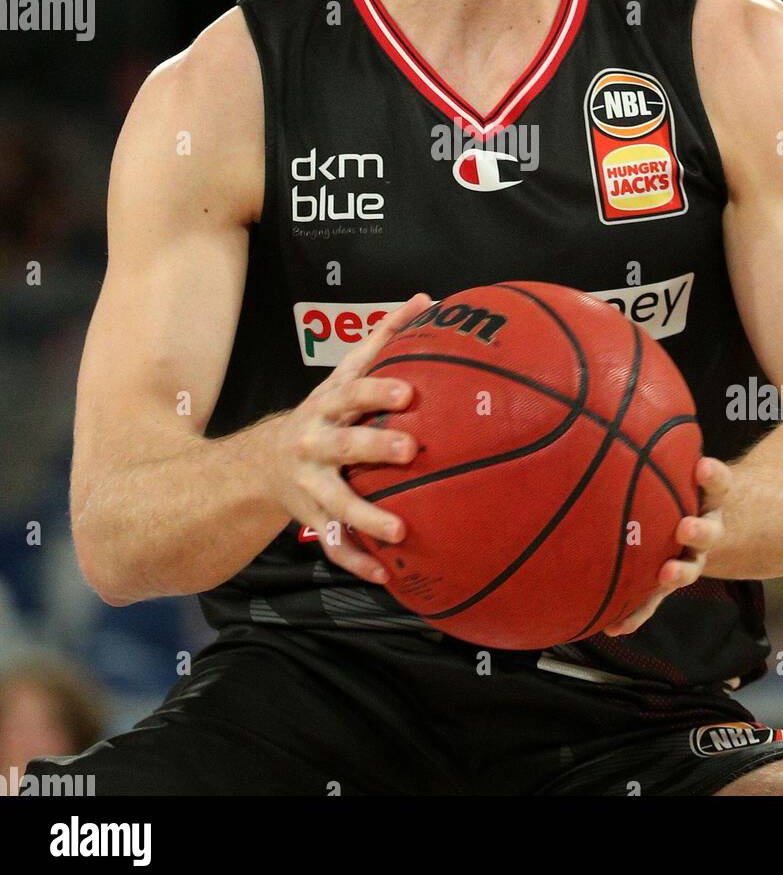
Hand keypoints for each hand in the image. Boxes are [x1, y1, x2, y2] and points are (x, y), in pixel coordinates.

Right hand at [266, 291, 433, 583]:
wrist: (263, 462)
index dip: (377, 389)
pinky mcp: (312, 517)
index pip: (353, 392)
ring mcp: (311, 484)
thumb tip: (427, 299)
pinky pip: (334, 543)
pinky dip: (357, 561)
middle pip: (344, 444)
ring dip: (368, 517)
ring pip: (338, 502)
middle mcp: (315, 443)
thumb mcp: (345, 374)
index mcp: (328, 406)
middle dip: (375, 447)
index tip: (408, 391)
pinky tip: (386, 575)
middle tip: (412, 450)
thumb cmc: (326, 411)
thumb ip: (385, 338)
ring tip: (400, 531)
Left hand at [601, 454, 730, 636]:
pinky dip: (637, 612)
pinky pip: (655, 598)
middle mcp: (707, 526)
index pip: (719, 483)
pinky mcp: (670, 579)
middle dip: (701, 530)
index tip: (703, 466)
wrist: (698, 520)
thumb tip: (615, 389)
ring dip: (678, 573)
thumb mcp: (676, 458)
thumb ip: (656, 436)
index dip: (713, 476)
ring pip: (690, 567)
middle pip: (710, 529)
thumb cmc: (679, 481)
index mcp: (711, 496)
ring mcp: (692, 556)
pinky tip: (613, 627)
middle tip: (687, 527)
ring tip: (665, 574)